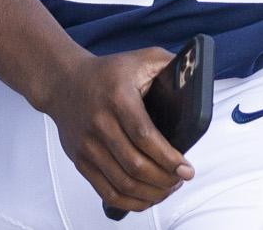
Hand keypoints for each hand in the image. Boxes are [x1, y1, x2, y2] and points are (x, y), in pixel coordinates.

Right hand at [39, 47, 191, 213]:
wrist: (63, 81)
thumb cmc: (108, 72)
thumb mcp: (142, 58)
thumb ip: (171, 64)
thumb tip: (199, 76)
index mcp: (117, 97)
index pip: (144, 135)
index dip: (168, 158)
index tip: (186, 169)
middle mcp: (99, 122)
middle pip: (135, 165)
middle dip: (164, 179)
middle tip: (180, 179)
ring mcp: (87, 144)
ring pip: (122, 183)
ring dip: (151, 193)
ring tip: (167, 188)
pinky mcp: (80, 160)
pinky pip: (106, 191)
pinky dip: (130, 202)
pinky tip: (146, 197)